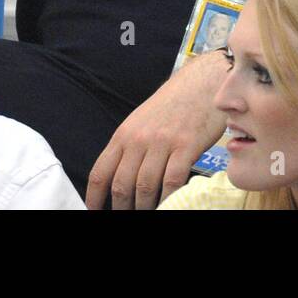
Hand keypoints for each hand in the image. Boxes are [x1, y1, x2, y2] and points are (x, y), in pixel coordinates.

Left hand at [87, 50, 230, 209]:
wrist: (203, 82)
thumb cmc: (174, 102)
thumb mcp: (142, 121)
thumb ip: (131, 147)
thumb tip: (121, 178)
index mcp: (124, 134)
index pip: (101, 173)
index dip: (94, 198)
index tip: (96, 211)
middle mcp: (139, 139)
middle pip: (121, 185)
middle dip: (122, 208)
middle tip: (127, 215)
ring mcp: (163, 142)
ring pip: (145, 187)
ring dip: (144, 207)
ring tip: (148, 212)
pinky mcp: (186, 146)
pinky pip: (172, 180)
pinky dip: (168, 197)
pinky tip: (169, 203)